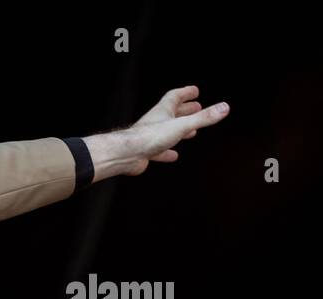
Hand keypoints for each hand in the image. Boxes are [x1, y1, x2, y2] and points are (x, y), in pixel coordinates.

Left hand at [86, 86, 229, 182]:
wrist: (126, 155)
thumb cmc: (149, 137)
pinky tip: (173, 155)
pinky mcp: (146, 152)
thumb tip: (224, 108)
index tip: (195, 91)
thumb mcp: (182, 125)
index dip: (186, 92)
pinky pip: (159, 150)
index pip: (175, 96)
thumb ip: (203, 118)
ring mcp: (150, 137)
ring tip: (191, 132)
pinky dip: (168, 151)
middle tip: (196, 108)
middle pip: (172, 112)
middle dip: (185, 109)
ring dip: (179, 130)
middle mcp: (156, 122)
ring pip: (167, 131)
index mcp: (163, 111)